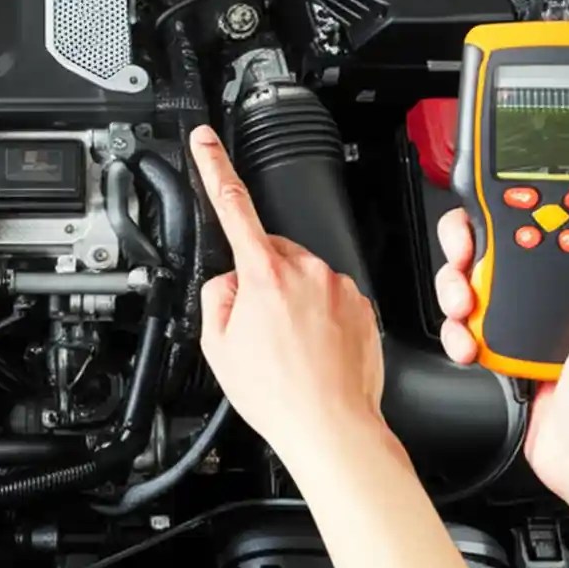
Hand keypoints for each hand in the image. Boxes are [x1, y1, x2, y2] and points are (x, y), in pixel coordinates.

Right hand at [189, 126, 384, 456]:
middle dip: (260, 280)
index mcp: (264, 275)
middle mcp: (307, 271)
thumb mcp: (218, 346)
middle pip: (270, 255)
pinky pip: (330, 297)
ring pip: (303, 277)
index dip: (214, 167)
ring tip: (289, 348)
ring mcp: (339, 286)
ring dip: (292, 302)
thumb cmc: (280, 394)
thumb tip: (229, 282)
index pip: (233, 205)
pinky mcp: (362, 304)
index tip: (206, 140)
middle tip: (257, 329)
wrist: (332, 427)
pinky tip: (313, 350)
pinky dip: (319, 317)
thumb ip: (217, 296)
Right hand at [435, 148, 568, 502]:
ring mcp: (544, 317)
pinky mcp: (515, 347)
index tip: (506, 201)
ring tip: (467, 307)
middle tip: (470, 256)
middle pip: (509, 234)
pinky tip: (471, 342)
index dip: (530, 194)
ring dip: (460, 287)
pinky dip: (460, 329)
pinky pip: (471, 321)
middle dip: (476, 242)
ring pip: (481, 274)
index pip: (564, 203)